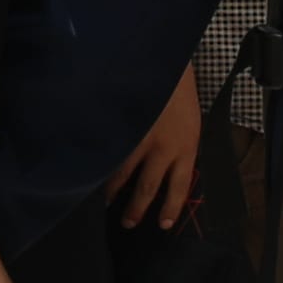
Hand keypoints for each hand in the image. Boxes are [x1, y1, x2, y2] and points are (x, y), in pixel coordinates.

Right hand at [108, 70, 205, 230]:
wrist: (164, 58)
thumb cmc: (180, 89)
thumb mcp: (190, 122)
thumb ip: (180, 148)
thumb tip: (169, 172)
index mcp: (186, 146)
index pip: (179, 188)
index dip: (169, 208)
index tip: (161, 224)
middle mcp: (163, 148)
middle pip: (148, 188)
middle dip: (136, 209)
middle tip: (127, 223)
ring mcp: (139, 139)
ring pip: (123, 175)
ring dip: (114, 193)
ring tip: (107, 204)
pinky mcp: (120, 128)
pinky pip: (109, 154)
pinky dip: (101, 166)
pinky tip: (92, 174)